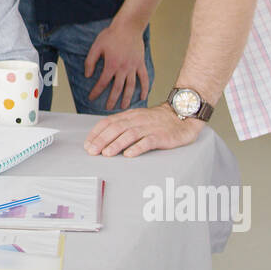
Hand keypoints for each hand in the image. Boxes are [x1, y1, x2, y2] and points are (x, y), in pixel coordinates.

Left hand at [84, 17, 149, 110]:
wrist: (128, 26)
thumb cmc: (112, 35)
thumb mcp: (96, 46)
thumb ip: (90, 61)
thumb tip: (88, 75)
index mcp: (111, 64)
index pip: (102, 82)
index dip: (96, 91)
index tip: (91, 98)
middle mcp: (123, 68)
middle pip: (117, 88)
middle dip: (111, 100)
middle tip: (108, 108)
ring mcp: (133, 67)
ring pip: (131, 86)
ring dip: (127, 98)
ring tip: (124, 107)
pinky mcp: (141, 64)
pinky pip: (144, 78)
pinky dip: (144, 88)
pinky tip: (143, 96)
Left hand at [84, 103, 203, 157]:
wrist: (183, 114)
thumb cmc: (158, 120)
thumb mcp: (137, 119)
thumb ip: (122, 126)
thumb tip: (102, 139)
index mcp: (130, 116)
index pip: (109, 122)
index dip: (97, 133)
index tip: (87, 144)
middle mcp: (138, 120)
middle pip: (116, 128)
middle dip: (102, 140)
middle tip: (92, 151)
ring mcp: (150, 128)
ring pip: (130, 134)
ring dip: (116, 144)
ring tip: (106, 153)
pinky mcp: (162, 136)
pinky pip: (148, 141)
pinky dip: (138, 147)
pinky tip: (129, 154)